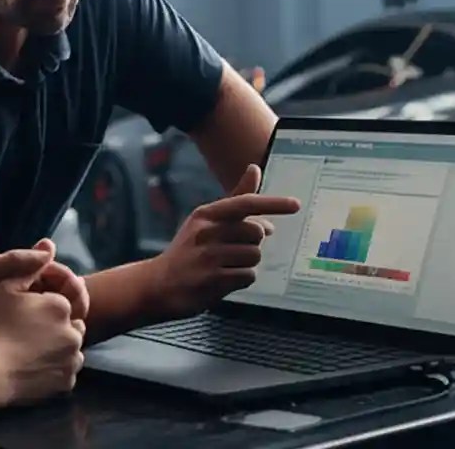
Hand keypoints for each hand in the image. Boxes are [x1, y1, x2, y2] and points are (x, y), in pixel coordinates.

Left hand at [0, 240, 89, 334]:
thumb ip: (17, 259)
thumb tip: (50, 248)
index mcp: (27, 273)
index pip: (60, 274)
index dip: (72, 284)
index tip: (76, 297)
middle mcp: (32, 291)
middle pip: (66, 295)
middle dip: (76, 303)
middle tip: (79, 317)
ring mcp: (31, 313)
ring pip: (61, 315)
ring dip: (70, 322)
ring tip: (71, 331)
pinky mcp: (28, 333)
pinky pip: (51, 332)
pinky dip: (59, 336)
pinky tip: (60, 345)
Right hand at [0, 260, 86, 404]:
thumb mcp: (5, 287)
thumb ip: (29, 266)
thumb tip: (48, 247)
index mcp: (62, 306)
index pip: (64, 299)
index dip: (46, 302)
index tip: (27, 310)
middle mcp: (74, 332)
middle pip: (71, 323)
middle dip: (57, 323)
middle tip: (30, 329)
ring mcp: (72, 359)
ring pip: (71, 348)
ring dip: (59, 345)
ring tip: (31, 348)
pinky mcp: (66, 383)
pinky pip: (66, 371)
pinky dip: (55, 367)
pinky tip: (34, 366)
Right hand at [150, 165, 299, 318]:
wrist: (159, 285)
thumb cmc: (189, 250)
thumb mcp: (206, 220)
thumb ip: (235, 197)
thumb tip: (255, 169)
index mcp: (207, 214)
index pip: (246, 203)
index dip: (273, 203)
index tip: (295, 204)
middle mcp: (207, 232)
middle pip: (257, 234)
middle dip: (253, 243)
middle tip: (234, 249)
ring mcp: (209, 257)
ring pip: (254, 256)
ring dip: (246, 263)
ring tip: (225, 266)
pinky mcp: (213, 281)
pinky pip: (248, 276)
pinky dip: (241, 279)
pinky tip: (223, 278)